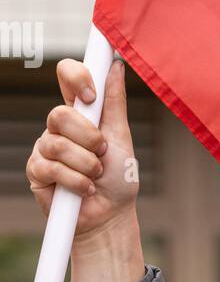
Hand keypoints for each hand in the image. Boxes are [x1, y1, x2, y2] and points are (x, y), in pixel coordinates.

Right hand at [26, 56, 139, 238]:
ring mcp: (45, 147)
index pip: (68, 75)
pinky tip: (84, 189)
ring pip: (57, 144)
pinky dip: (76, 181)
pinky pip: (51, 168)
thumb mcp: (122, 137)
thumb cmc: (118, 177)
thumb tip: (116, 65)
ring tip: (95, 176)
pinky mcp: (36, 170)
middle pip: (58, 113)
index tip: (91, 96)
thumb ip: (115, 103)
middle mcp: (60, 126)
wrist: (109, 215)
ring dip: (86, 164)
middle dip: (88, 137)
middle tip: (102, 153)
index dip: (76, 77)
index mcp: (82, 111)